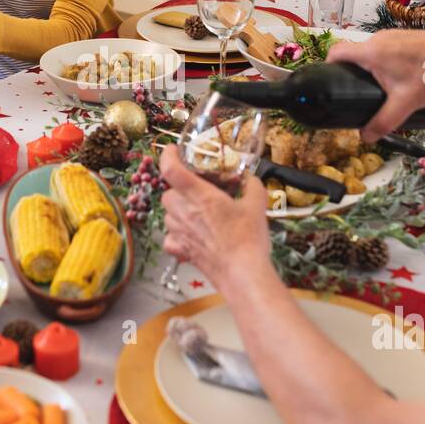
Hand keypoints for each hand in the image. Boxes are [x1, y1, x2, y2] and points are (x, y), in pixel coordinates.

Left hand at [160, 146, 270, 296]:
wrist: (242, 273)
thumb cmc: (248, 239)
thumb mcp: (257, 206)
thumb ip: (252, 187)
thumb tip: (251, 179)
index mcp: (201, 196)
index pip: (171, 169)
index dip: (168, 156)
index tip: (173, 151)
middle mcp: (184, 212)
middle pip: (168, 193)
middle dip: (179, 189)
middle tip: (197, 191)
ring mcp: (179, 232)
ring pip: (167, 214)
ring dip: (178, 211)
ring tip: (197, 214)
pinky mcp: (180, 250)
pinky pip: (169, 238)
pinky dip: (176, 235)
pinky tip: (190, 235)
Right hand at [327, 30, 424, 141]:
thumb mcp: (404, 104)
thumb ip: (384, 123)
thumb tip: (366, 137)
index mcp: (370, 53)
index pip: (336, 51)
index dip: (328, 65)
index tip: (329, 79)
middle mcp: (377, 39)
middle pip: (353, 54)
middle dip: (352, 72)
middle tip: (357, 92)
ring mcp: (392, 35)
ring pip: (370, 51)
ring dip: (370, 67)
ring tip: (380, 87)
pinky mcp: (405, 36)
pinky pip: (385, 48)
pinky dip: (385, 61)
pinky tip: (399, 76)